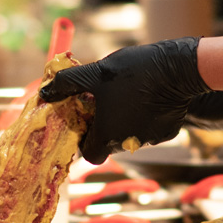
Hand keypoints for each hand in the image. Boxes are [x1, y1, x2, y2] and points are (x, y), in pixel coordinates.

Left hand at [39, 38, 211, 162]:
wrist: (178, 70)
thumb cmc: (133, 73)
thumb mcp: (95, 73)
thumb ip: (67, 84)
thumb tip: (45, 91)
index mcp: (107, 136)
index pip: (88, 153)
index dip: (84, 139)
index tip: (85, 120)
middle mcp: (128, 144)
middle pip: (109, 144)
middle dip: (105, 126)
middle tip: (104, 102)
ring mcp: (150, 139)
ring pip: (130, 136)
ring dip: (125, 121)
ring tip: (128, 95)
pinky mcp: (167, 132)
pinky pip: (151, 129)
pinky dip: (147, 117)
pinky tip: (149, 96)